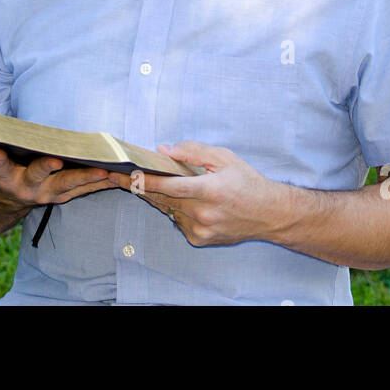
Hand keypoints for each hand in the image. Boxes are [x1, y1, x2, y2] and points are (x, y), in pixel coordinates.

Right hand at [0, 127, 118, 207]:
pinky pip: (84, 188)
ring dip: (85, 177)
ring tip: (104, 169)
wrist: (4, 203)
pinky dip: (100, 181)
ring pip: (67, 185)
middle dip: (45, 169)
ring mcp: (46, 192)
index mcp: (1, 175)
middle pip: (35, 177)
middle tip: (54, 159)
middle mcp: (25, 187)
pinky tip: (119, 173)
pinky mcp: (64, 192)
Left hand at [108, 141, 291, 246]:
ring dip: (163, 198)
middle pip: (162, 199)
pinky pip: (179, 222)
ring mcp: (201, 229)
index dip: (144, 180)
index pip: (168, 185)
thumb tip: (164, 150)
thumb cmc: (248, 182)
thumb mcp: (225, 158)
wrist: (270, 215)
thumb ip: (193, 152)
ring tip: (162, 185)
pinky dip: (178, 211)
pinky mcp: (200, 240)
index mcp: (209, 190)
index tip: (125, 174)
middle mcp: (203, 212)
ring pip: (169, 210)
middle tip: (119, 177)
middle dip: (141, 187)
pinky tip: (191, 203)